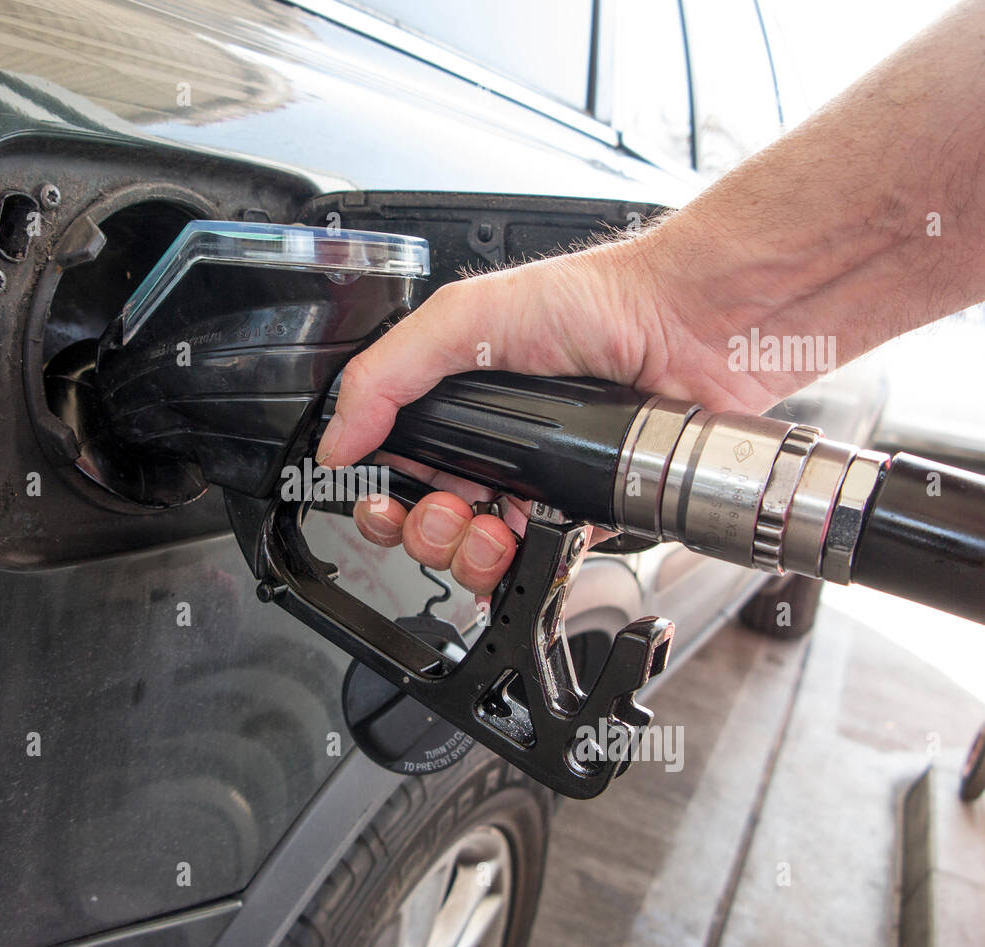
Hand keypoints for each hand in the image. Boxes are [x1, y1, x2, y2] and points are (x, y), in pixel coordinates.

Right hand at [321, 236, 716, 594]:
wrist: (688, 327)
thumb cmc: (592, 302)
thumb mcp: (464, 319)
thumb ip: (387, 377)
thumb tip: (336, 439)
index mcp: (455, 407)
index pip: (394, 470)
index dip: (379, 498)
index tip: (381, 501)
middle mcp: (492, 451)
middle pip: (428, 524)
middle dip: (425, 532)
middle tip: (447, 511)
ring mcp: (537, 487)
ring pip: (478, 556)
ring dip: (470, 556)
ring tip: (490, 527)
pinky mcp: (584, 514)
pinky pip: (541, 563)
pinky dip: (527, 566)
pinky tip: (530, 538)